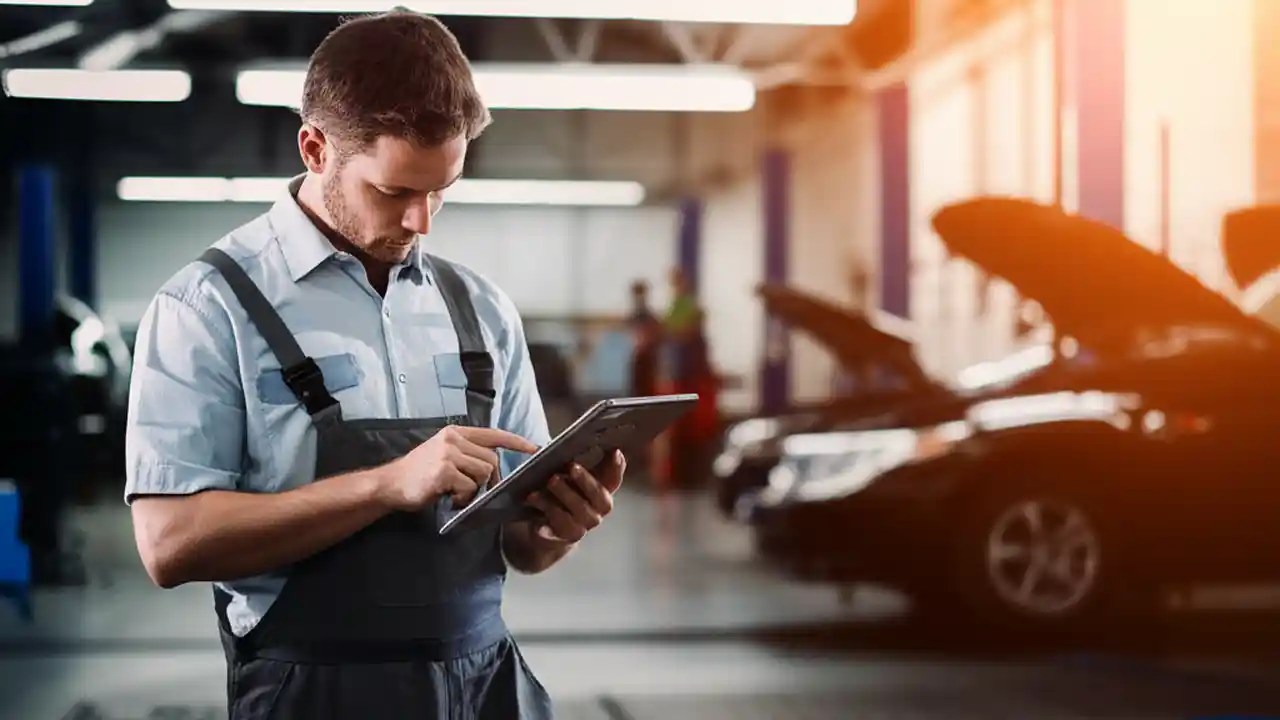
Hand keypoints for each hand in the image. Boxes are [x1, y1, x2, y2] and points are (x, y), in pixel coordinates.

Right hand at [380, 426, 537, 510]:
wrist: (390, 484)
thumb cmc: (419, 474)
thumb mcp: (443, 454)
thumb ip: (467, 454)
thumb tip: (494, 467)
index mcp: (455, 433)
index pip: (493, 434)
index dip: (516, 442)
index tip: (535, 448)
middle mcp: (453, 440)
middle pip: (492, 459)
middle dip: (490, 478)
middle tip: (473, 491)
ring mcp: (448, 454)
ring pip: (484, 473)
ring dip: (475, 489)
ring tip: (457, 494)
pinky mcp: (444, 472)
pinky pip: (469, 487)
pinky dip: (462, 498)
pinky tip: (449, 498)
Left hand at [524, 450, 625, 543]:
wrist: (551, 532)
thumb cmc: (565, 498)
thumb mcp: (573, 480)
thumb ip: (580, 464)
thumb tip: (584, 442)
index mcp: (601, 494)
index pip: (614, 480)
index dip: (617, 467)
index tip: (615, 451)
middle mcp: (596, 512)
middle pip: (598, 498)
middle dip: (585, 481)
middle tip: (571, 467)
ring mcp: (580, 528)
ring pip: (575, 513)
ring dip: (560, 497)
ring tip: (545, 484)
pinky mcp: (561, 539)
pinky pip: (555, 530)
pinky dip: (546, 520)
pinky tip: (537, 512)